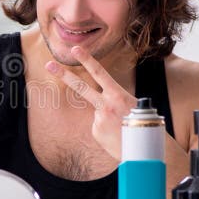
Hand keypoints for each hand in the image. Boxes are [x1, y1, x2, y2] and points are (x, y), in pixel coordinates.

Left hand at [44, 46, 136, 160]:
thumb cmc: (144, 125)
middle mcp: (106, 105)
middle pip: (81, 87)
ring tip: (123, 128)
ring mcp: (99, 119)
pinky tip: (117, 135)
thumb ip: (114, 101)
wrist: (149, 150)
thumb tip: (99, 107)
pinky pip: (98, 126)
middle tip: (48, 65)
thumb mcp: (132, 106)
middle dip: (64, 74)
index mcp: (118, 95)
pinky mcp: (96, 132)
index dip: (87, 60)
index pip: (100, 73)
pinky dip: (107, 129)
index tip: (76, 49)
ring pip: (97, 112)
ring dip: (108, 119)